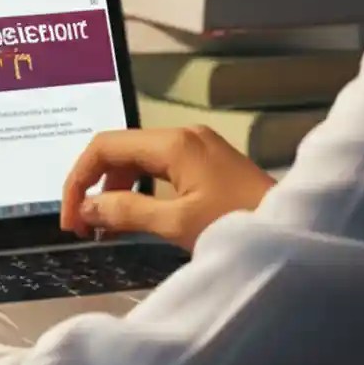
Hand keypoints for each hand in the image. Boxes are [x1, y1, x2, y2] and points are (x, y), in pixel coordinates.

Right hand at [60, 126, 274, 251]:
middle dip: (92, 184)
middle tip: (81, 227)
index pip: (105, 146)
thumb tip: (87, 209)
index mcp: (174, 143)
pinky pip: (157, 168)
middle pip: (118, 149)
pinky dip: (137, 190)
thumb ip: (126, 212)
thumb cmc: (241, 223)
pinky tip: (132, 216)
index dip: (78, 180)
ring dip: (114, 189)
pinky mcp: (205, 163)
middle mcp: (183, 136)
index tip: (70, 216)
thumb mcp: (176, 223)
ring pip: (137, 159)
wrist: (293, 228)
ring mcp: (196, 147)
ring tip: (103, 227)